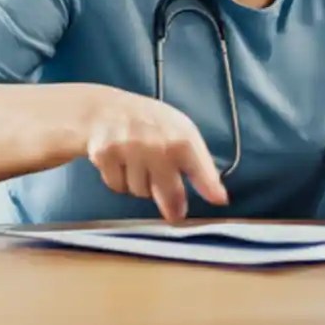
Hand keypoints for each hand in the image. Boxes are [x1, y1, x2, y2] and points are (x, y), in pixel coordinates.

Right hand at [85, 89, 228, 222]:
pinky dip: (119, 181)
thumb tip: (216, 195)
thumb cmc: (149, 124)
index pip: (198, 166)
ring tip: (138, 165)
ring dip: (141, 186)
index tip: (219, 200)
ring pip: (141, 191)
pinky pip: (118, 186)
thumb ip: (197, 160)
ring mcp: (130, 148)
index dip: (209, 185)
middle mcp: (157, 142)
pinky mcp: (105, 155)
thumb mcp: (179, 130)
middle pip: (169, 191)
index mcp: (180, 135)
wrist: (106, 109)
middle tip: (175, 214)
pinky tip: (120, 163)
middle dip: (173, 205)